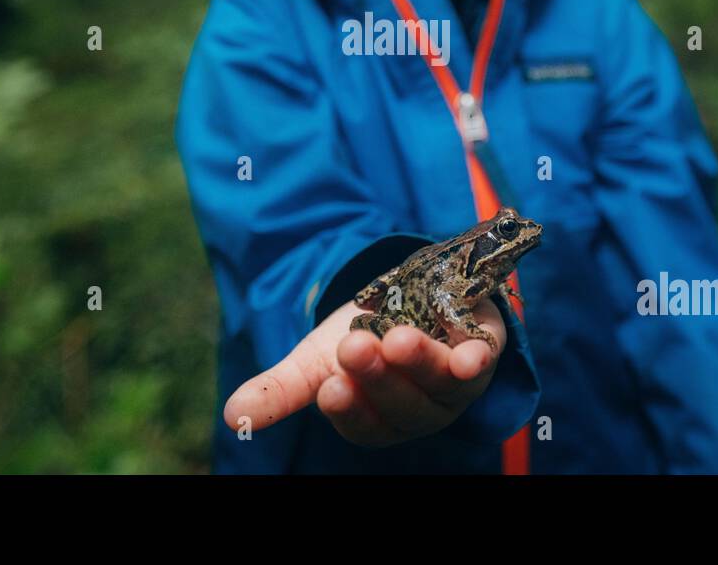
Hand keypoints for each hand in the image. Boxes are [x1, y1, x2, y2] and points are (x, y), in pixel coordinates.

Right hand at [222, 299, 505, 446]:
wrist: (411, 293)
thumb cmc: (361, 337)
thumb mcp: (316, 357)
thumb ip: (280, 387)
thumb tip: (231, 416)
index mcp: (380, 420)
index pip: (364, 425)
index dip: (349, 409)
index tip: (330, 387)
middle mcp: (422, 409)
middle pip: (403, 404)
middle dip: (378, 376)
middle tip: (353, 347)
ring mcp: (457, 382)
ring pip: (442, 381)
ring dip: (420, 362)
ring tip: (395, 339)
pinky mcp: (485, 347)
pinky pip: (486, 358)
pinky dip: (479, 357)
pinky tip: (471, 356)